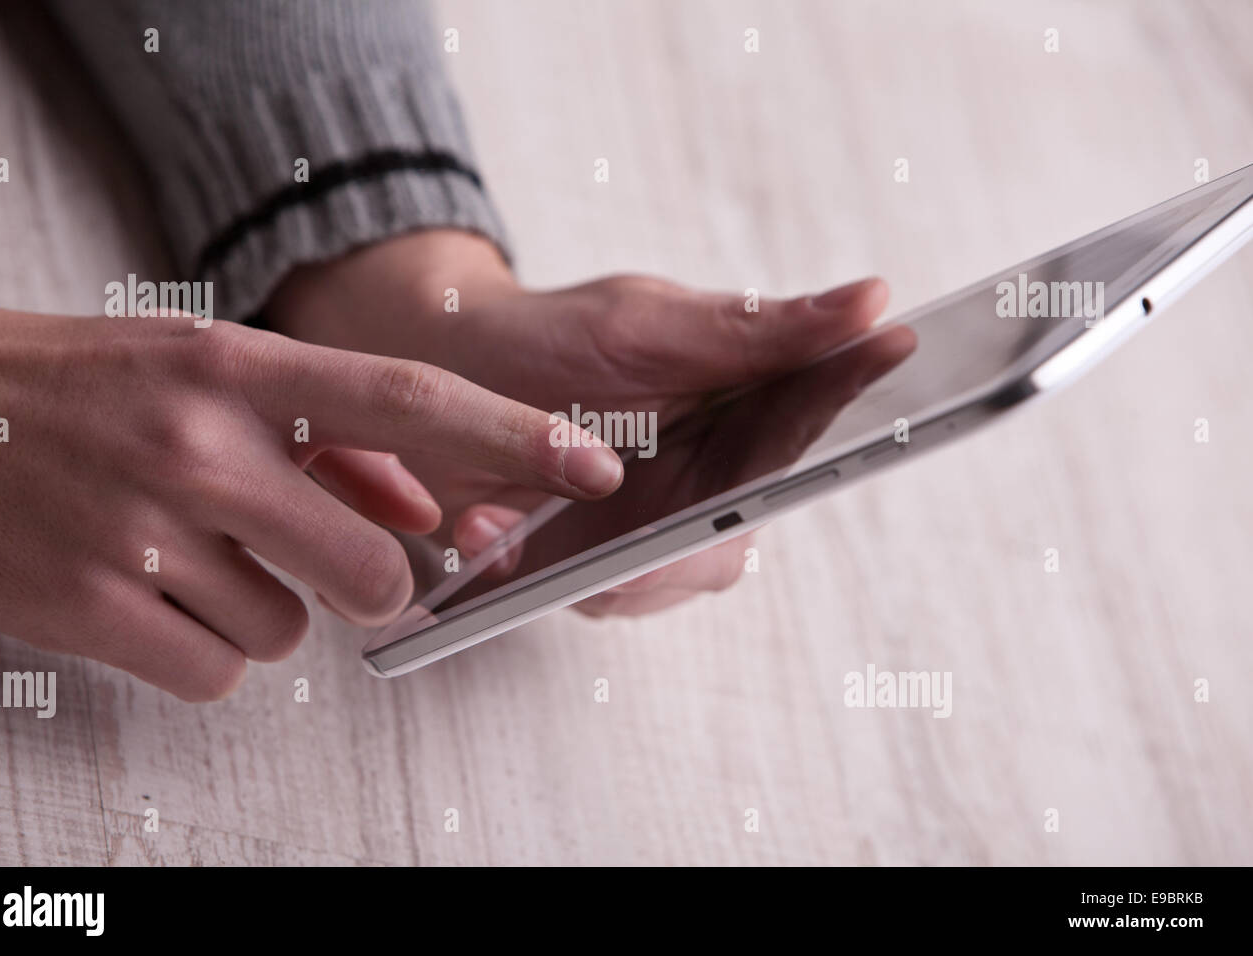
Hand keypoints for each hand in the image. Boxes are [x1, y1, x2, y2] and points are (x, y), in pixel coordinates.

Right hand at [0, 299, 620, 698]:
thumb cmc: (85, 389)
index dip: (513, 437)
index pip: (408, 399)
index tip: (594, 463)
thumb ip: (329, 438)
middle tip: (325, 559)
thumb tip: (426, 505)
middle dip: (373, 582)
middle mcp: (198, 444)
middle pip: (372, 565)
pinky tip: (154, 596)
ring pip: (290, 631)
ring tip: (194, 556)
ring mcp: (139, 530)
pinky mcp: (88, 609)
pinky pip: (218, 674)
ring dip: (265, 609)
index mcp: (236, 369)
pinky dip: (204, 649)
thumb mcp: (208, 374)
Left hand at [265, 230, 889, 614]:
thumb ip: (756, 328)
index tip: (774, 474)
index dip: (823, 450)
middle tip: (614, 549)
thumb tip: (875, 301)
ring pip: (648, 588)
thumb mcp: (650, 320)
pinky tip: (481, 529)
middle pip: (723, 551)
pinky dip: (522, 571)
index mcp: (739, 428)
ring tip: (499, 521)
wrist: (444, 359)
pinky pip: (570, 595)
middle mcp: (699, 492)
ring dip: (583, 566)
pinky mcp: (573, 567)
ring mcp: (636, 536)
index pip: (806, 451)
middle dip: (664, 557)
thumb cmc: (556, 334)